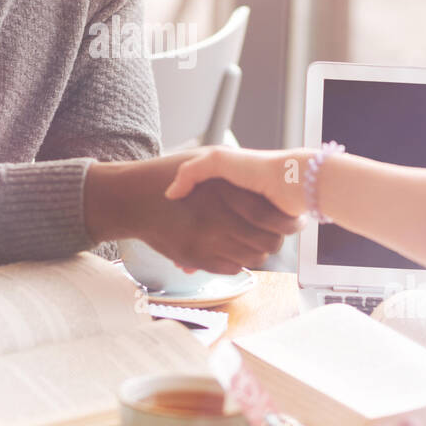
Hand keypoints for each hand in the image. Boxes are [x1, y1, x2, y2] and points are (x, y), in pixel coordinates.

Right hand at [85, 155, 302, 274]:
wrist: (133, 198)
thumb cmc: (168, 174)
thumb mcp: (204, 159)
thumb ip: (233, 173)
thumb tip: (267, 191)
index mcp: (224, 191)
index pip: (270, 215)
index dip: (286, 221)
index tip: (292, 219)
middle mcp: (216, 218)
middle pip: (265, 241)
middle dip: (276, 239)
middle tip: (277, 234)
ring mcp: (204, 240)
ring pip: (250, 257)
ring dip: (258, 252)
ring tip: (258, 242)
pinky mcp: (194, 256)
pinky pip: (229, 267)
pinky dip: (238, 262)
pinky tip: (234, 250)